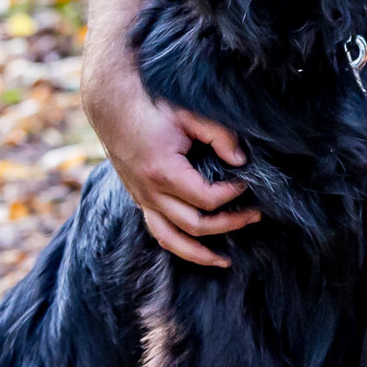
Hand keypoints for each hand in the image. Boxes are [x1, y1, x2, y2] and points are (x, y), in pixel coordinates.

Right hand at [84, 52, 257, 266]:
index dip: (231, 195)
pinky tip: (197, 250)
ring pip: (171, 239)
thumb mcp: (189, 114)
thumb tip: (241, 162)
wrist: (112, 105)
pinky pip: (158, 232)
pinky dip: (178, 245)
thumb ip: (220, 136)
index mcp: (162, 171)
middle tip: (254, 215)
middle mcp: (149, 192)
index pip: (206, 199)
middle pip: (194, 225)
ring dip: (199, 254)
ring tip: (225, 261)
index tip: (247, 182)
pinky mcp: (139, 199)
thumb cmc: (153, 105)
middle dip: (229, 224)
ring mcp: (141, 198)